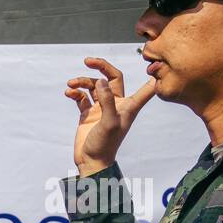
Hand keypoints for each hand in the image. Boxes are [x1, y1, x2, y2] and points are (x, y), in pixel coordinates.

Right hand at [65, 58, 156, 175]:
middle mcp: (116, 104)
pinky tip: (68, 93)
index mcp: (128, 105)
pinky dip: (75, 93)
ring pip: (93, 87)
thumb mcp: (110, 122)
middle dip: (100, 67)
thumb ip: (106, 100)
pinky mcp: (88, 114)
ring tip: (71, 84)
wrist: (91, 161)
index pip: (143, 86)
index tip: (154, 62)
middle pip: (111, 78)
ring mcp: (101, 108)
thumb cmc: (105, 145)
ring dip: (82, 82)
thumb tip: (100, 81)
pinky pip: (82, 97)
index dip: (151, 75)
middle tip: (87, 61)